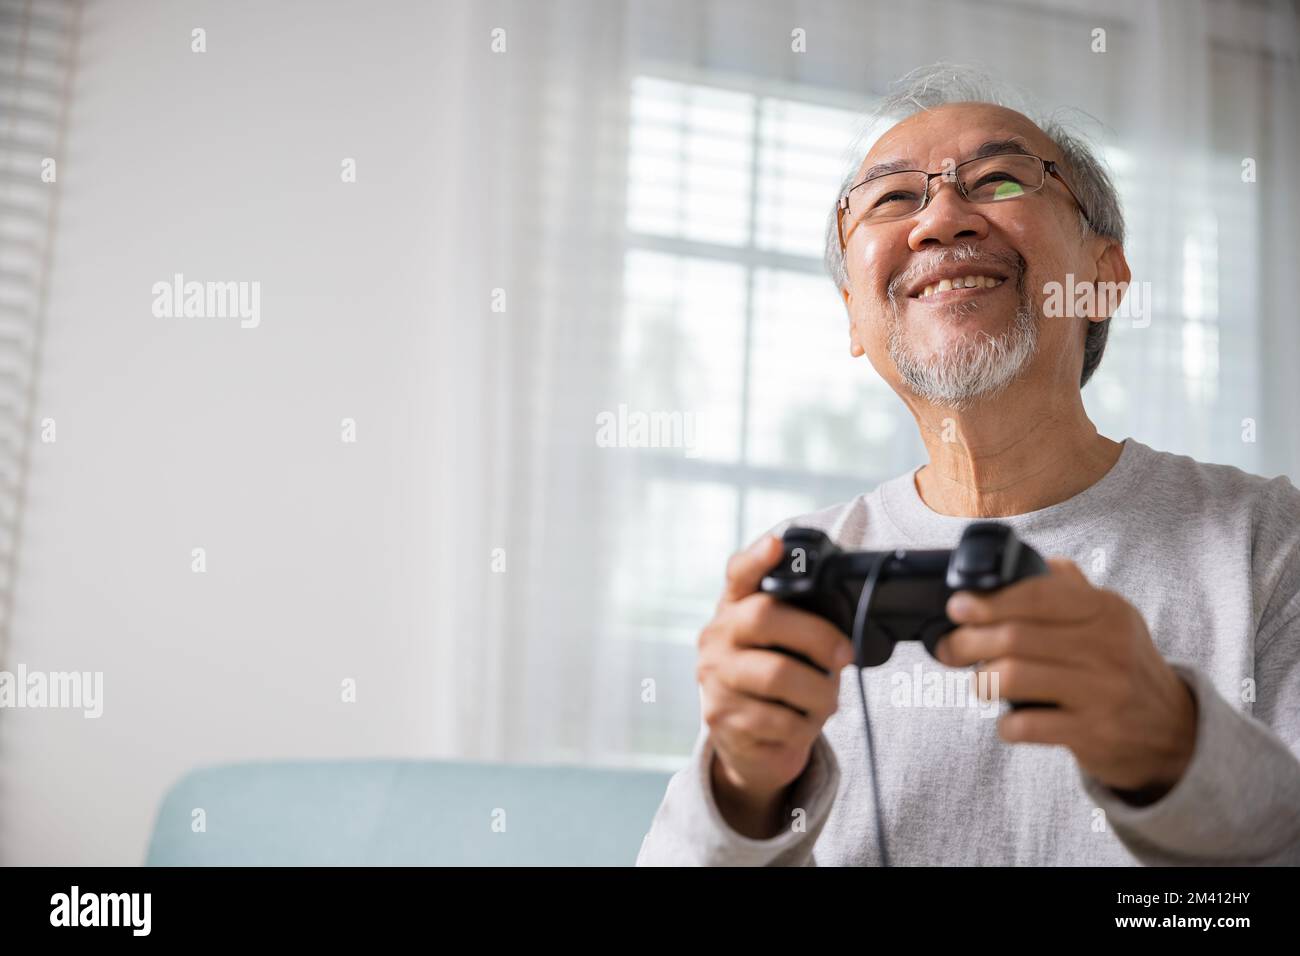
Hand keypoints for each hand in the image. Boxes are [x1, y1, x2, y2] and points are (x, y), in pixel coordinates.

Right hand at [698, 533, 852, 835]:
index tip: (776, 544)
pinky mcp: (721, 718)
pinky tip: (800, 724)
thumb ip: (799, 625)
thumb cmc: (774, 683)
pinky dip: (804, 725)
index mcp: (734, 610)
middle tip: (845, 656)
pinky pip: (779, 720)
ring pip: (779, 675)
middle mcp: (716, 638)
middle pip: (765, 618)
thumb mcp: (782, 647)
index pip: (739, 575)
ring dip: (819, 692)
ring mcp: (714, 677)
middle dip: (818, 636)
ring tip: (825, 699)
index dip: (757, 558)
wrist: (747, 743)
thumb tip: (842, 635)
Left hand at [934, 558, 1196, 796]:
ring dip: (980, 680)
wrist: (1174, 732)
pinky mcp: (1093, 734)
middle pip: (1013, 637)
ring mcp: (1102, 693)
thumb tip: (1019, 561)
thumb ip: (1068, 587)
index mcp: (1106, 611)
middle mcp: (1107, 648)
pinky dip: (1005, 724)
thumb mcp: (1111, 618)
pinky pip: (1026, 725)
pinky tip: (1008, 720)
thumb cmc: (1124, 667)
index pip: (1036, 594)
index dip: (987, 599)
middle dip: (968, 641)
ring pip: (1011, 678)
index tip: (957, 606)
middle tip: (949, 647)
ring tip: (978, 681)